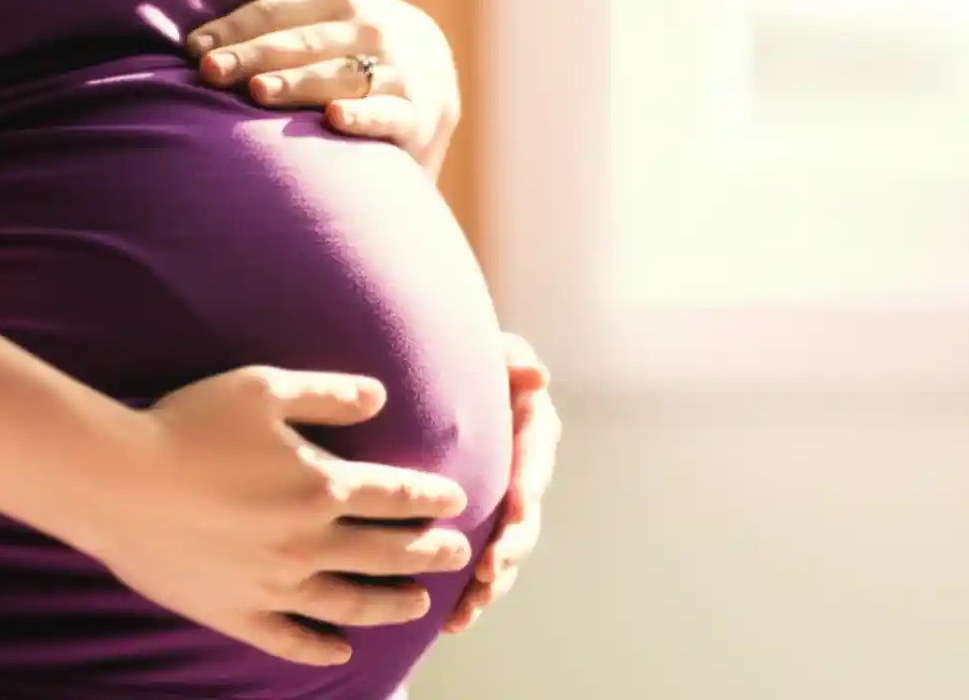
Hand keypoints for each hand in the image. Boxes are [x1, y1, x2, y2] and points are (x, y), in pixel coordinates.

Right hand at [87, 366, 471, 665]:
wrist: (114, 478)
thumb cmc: (188, 423)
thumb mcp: (264, 387)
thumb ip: (329, 393)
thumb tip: (382, 396)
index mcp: (323, 485)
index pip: (399, 496)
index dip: (433, 498)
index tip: (457, 501)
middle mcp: (309, 541)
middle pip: (389, 553)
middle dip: (431, 553)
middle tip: (458, 554)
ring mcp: (274, 584)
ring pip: (352, 603)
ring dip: (393, 604)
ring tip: (420, 606)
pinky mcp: (236, 612)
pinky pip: (289, 640)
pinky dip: (320, 649)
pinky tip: (341, 653)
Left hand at [186, 0, 461, 176]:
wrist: (434, 84)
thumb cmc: (354, 51)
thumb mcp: (328, 12)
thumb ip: (280, 7)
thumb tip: (198, 30)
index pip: (279, 11)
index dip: (235, 28)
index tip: (194, 50)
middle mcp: (373, 27)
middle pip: (302, 43)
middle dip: (254, 56)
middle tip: (210, 72)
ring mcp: (398, 71)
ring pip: (339, 77)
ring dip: (297, 83)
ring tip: (258, 91)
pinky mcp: (418, 116)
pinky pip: (386, 115)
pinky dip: (361, 117)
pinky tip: (333, 119)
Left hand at [443, 334, 561, 633]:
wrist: (431, 376)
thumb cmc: (461, 355)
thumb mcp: (487, 347)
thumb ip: (510, 357)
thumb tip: (537, 376)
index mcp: (531, 430)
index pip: (535, 459)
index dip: (528, 484)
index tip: (516, 508)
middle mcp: (522, 471)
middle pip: (524, 519)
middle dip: (508, 550)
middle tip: (487, 575)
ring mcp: (500, 503)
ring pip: (502, 551)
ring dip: (488, 585)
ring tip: (466, 612)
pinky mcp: (476, 524)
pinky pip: (476, 562)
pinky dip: (466, 593)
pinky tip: (449, 622)